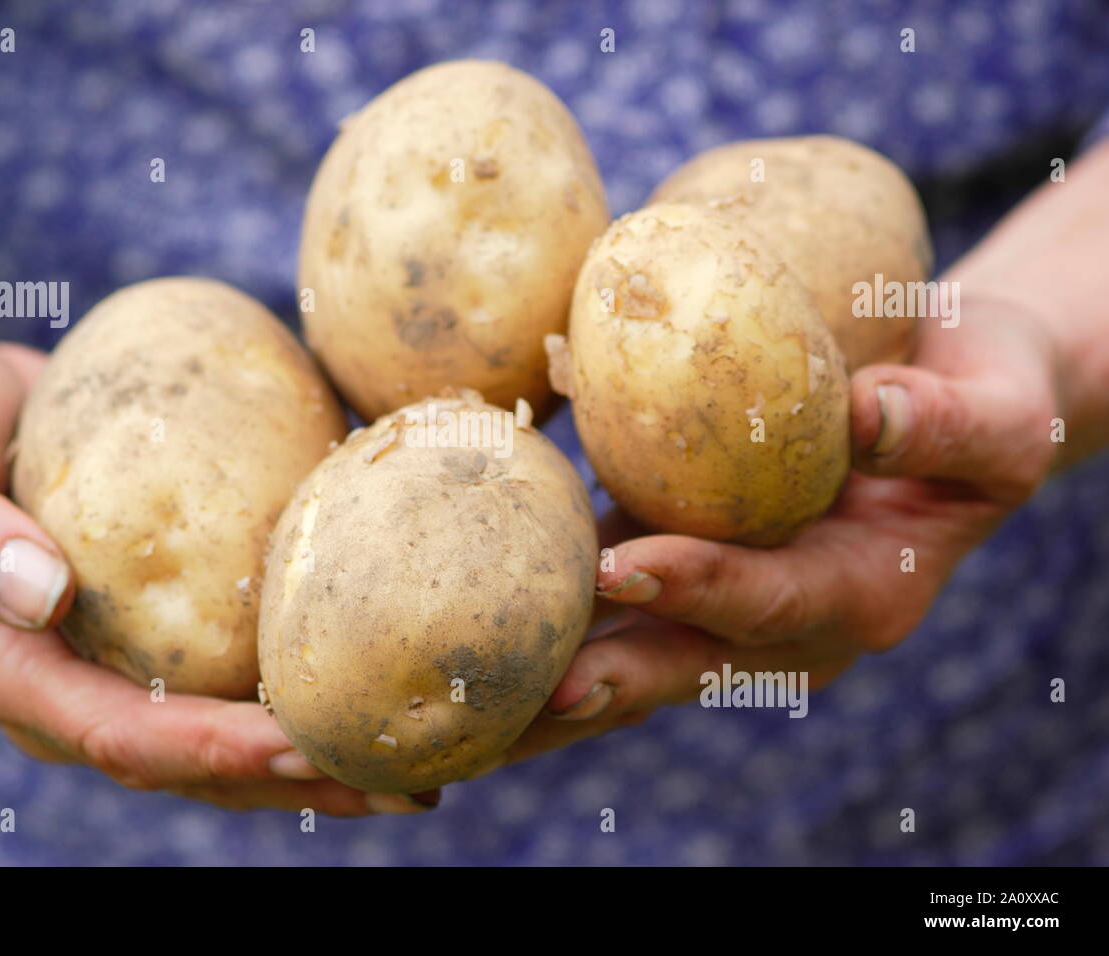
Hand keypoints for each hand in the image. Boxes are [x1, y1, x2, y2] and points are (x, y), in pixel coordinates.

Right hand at [0, 297, 432, 814]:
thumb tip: (46, 594)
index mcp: (11, 672)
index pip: (131, 738)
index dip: (224, 752)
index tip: (313, 747)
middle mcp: (67, 682)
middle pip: (195, 758)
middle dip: (298, 778)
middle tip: (407, 788)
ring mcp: (107, 657)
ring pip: (220, 724)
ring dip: (314, 745)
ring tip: (414, 752)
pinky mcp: (142, 618)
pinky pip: (224, 659)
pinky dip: (296, 669)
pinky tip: (370, 651)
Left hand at [506, 294, 1059, 762]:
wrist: (945, 401)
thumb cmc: (982, 398)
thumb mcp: (998, 414)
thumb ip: (948, 425)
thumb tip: (868, 412)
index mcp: (858, 595)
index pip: (770, 600)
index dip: (702, 589)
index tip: (622, 567)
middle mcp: (782, 620)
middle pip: (679, 661)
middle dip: (596, 682)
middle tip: (516, 697)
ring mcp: (722, 604)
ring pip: (627, 649)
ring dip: (546, 675)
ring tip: (461, 696)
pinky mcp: (677, 565)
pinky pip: (604, 594)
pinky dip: (540, 607)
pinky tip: (464, 603)